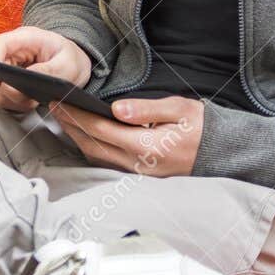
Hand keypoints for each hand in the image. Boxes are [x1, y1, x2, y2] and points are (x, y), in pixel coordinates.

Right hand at [0, 26, 92, 112]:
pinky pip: (4, 97)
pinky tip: (32, 101)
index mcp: (25, 38)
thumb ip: (51, 69)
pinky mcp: (10, 83)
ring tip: (33, 99)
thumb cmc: (70, 58)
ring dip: (14, 98)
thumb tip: (31, 78)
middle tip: (28, 97)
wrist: (73, 64)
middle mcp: (13, 52)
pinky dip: (17, 103)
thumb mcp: (68, 63)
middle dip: (9, 88)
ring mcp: (10, 67)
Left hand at [48, 94, 203, 175]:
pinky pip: (105, 162)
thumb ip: (147, 109)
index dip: (76, 115)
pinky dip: (88, 146)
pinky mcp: (137, 175)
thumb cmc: (203, 128)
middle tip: (51, 104)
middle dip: (69, 124)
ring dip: (75, 136)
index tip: (59, 99)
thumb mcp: (182, 110)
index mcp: (148, 147)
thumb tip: (117, 109)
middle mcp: (138, 165)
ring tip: (61, 116)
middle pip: (92, 144)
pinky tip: (81, 133)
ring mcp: (137, 173)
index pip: (101, 130)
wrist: (223, 153)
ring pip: (95, 156)